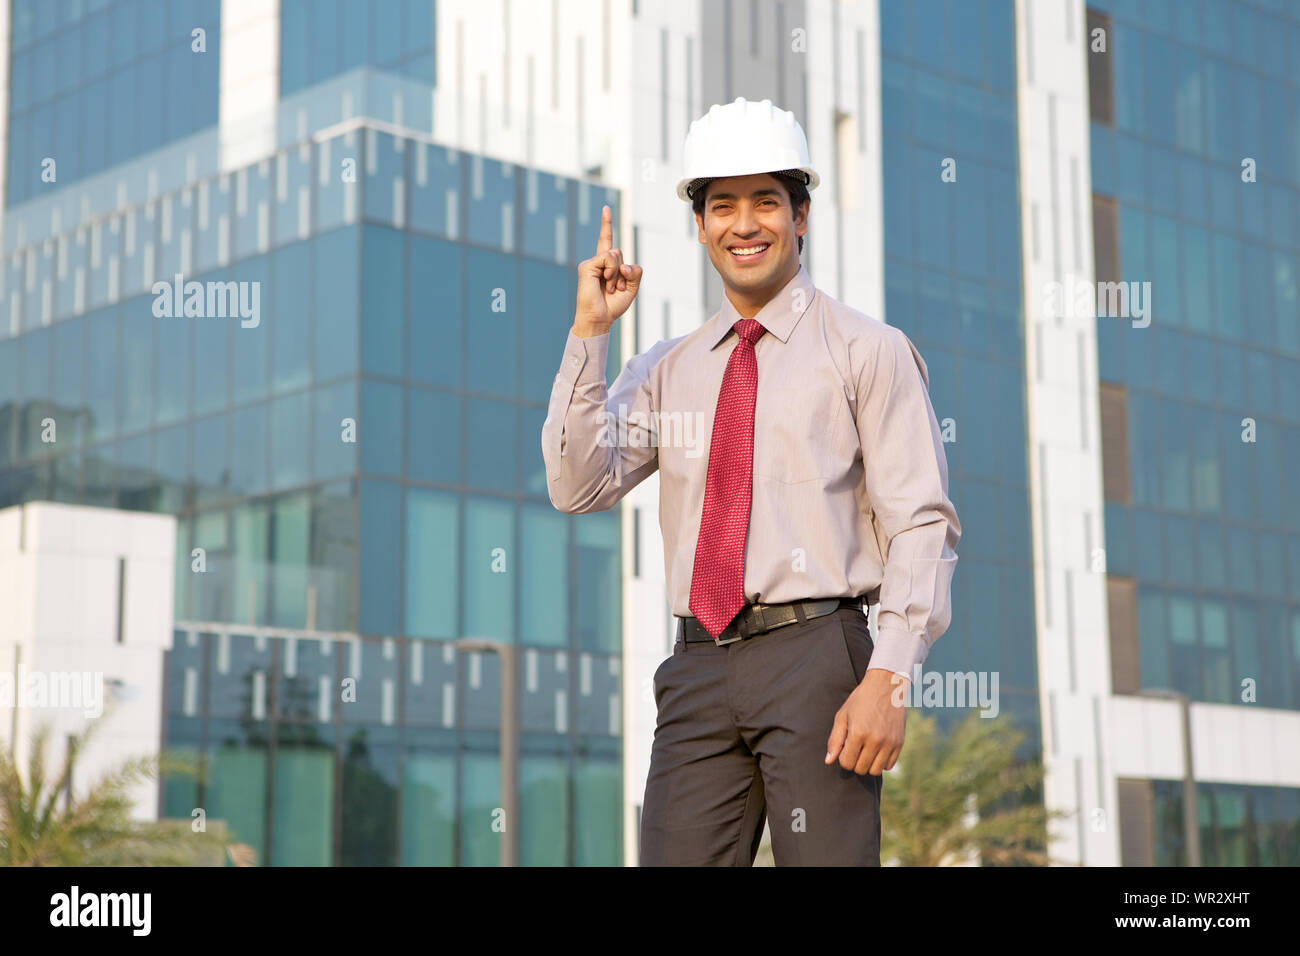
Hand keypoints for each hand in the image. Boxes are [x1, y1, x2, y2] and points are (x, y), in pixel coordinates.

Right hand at [574, 204, 642, 334]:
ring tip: (610, 288)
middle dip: (624, 271)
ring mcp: (590, 263)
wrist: (599, 319)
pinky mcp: (586, 266)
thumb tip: (624, 264)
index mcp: (605, 266)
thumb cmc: (612, 306)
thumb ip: (635, 272)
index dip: (606, 225)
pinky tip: (605, 282)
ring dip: (618, 273)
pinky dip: (611, 271)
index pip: (606, 241)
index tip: (606, 208)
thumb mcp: (632, 288)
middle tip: (617, 289)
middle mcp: (597, 262)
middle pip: (618, 252)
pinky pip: (607, 258)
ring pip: (615, 253)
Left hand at [825, 669, 909, 774]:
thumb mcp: (842, 716)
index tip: (845, 748)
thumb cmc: (860, 700)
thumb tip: (828, 761)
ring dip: (868, 764)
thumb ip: (835, 740)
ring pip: (875, 771)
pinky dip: (881, 762)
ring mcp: (889, 742)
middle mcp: (875, 740)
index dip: (843, 758)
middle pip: (861, 769)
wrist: (885, 686)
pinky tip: (877, 750)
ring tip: (865, 751)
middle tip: (854, 748)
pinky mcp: (899, 743)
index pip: (847, 763)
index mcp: (858, 733)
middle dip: (854, 762)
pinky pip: (889, 765)